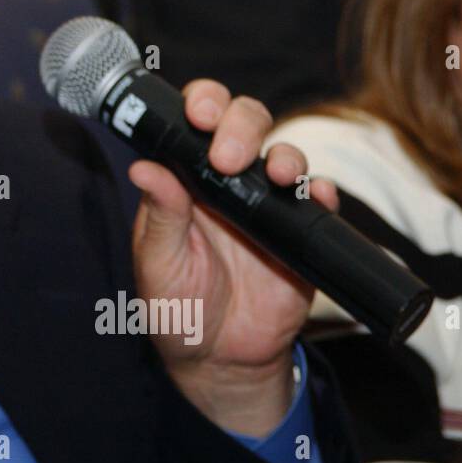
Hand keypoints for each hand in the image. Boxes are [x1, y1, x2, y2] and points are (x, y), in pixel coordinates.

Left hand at [128, 80, 338, 436]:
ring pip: (283, 153)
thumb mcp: (158, 262)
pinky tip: (313, 195)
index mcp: (184, 179)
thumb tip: (141, 167)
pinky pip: (317, 198)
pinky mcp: (298, 230)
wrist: (220, 358)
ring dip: (284, 154)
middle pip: (244, 122)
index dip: (201, 104)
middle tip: (228, 156)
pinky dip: (320, 189)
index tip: (198, 113)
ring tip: (275, 174)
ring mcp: (265, 202)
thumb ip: (159, 215)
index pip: (195, 121)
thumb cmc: (177, 306)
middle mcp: (226, 181)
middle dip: (241, 124)